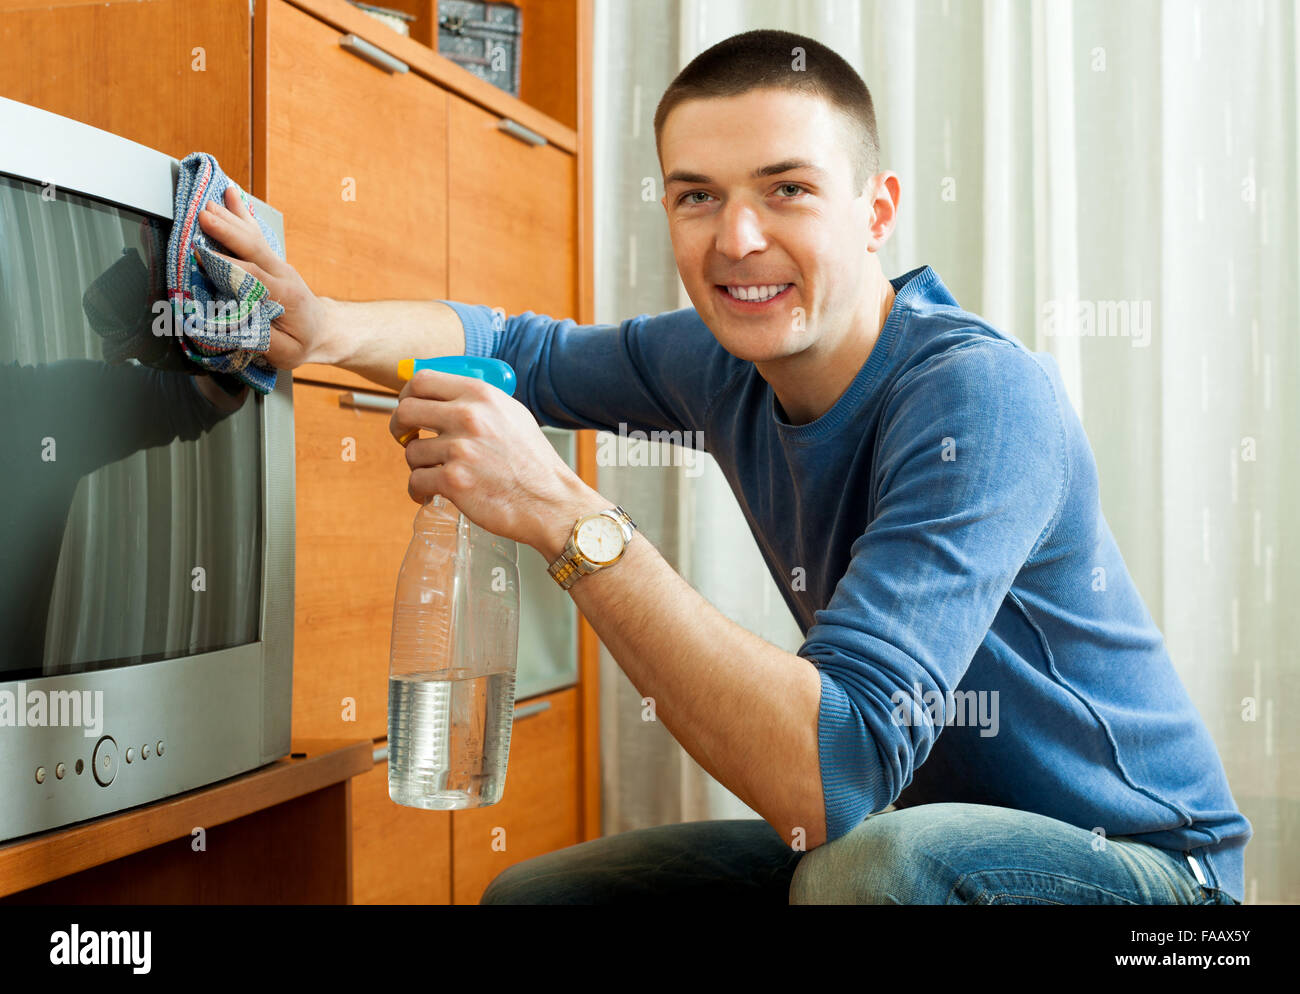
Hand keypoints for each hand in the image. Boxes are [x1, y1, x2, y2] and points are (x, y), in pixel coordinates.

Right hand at [195, 185, 331, 368]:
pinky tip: (231, 195)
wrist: (325, 330)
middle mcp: (282, 274)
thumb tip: (236, 328)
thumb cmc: (302, 343)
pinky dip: (241, 214)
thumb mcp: (285, 352)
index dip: (227, 266)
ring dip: (230, 218)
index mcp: (284, 296)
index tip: (202, 255)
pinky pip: (255, 234)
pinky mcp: (272, 260)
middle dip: (227, 231)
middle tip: (203, 215)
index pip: (252, 278)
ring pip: (252, 237)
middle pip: (252, 249)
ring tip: (209, 202)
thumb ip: (263, 340)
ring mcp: (278, 264)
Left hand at [390, 369, 596, 547]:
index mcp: (481, 395)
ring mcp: (460, 449)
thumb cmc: (533, 462)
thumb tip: (439, 396)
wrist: (551, 501)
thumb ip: (477, 402)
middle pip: (405, 410)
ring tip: (436, 474)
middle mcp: (468, 417)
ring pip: (411, 451)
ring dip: (418, 465)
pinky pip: (415, 482)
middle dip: (399, 427)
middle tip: (405, 438)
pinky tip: (430, 494)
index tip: (409, 409)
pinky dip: (419, 491)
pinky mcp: (454, 481)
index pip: (423, 380)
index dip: (407, 395)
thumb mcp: (511, 415)